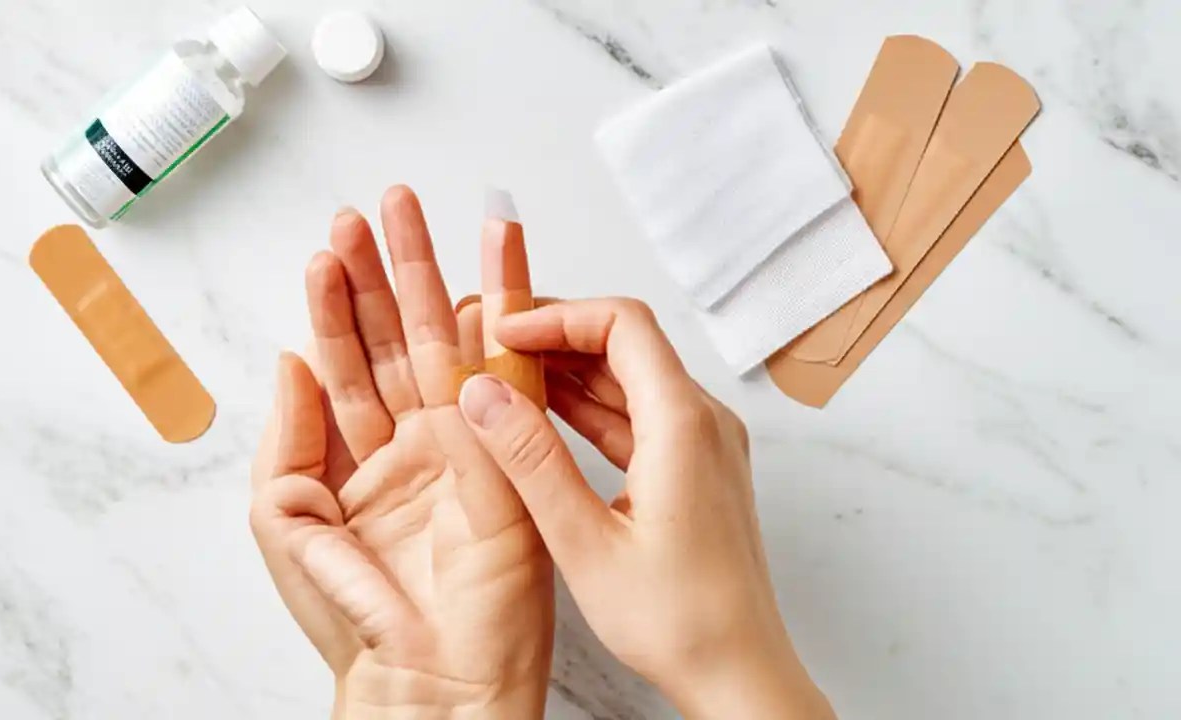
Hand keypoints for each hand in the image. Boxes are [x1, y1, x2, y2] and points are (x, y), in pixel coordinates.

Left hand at [249, 186, 552, 718]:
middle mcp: (413, 444)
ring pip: (442, 343)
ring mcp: (461, 445)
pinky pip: (498, 377)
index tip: (329, 250)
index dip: (336, 304)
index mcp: (360, 460)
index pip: (345, 364)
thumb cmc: (349, 615)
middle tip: (383, 207)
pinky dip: (502, 321)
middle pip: (395, 337)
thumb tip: (291, 362)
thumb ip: (286, 436)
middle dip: (386, 270)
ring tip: (421, 217)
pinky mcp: (502, 455)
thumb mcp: (283, 519)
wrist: (420, 673)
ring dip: (433, 277)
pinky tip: (494, 274)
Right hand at [456, 298, 834, 719]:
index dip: (557, 315)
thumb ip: (530, 459)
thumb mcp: (584, 540)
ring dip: (570, 373)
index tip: (504, 331)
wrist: (739, 674)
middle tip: (493, 349)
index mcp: (684, 424)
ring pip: (631, 379)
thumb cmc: (678, 622)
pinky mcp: (695, 470)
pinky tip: (545, 418)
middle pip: (627, 343)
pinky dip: (591, 410)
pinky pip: (639, 416)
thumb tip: (482, 394)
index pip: (622, 324)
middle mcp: (704, 422)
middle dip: (557, 337)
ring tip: (506, 379)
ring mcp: (704, 445)